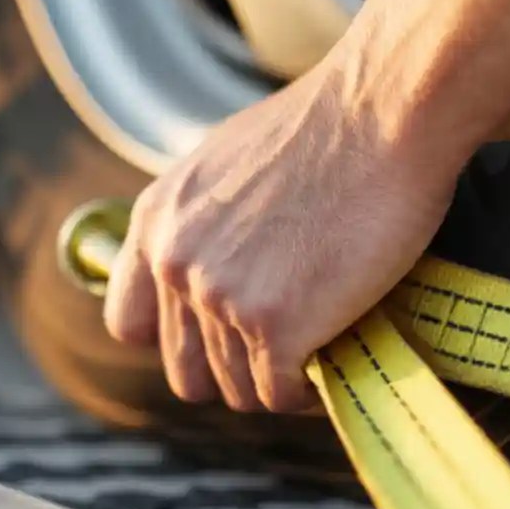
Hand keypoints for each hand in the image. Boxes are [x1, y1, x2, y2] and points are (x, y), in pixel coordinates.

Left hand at [102, 65, 468, 412]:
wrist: (381, 114)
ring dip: (280, 380)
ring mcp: (221, 298)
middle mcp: (175, 262)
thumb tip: (217, 261)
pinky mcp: (273, 326)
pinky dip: (309, 393)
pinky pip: (281, 394)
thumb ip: (204, 219)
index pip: (128, 323)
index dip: (175, 342)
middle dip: (236, 371)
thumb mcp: (229, 160)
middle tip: (286, 351)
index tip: (217, 340)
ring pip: (239, 389)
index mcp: (157, 219)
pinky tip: (336, 365)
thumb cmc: (327, 128)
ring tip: (321, 352)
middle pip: (188, 372)